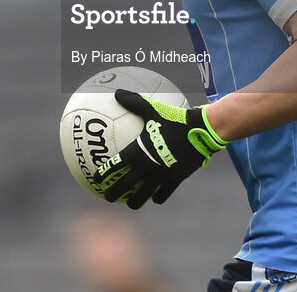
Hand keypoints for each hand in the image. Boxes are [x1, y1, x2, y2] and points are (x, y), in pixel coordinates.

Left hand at [95, 89, 227, 209]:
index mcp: (139, 151)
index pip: (115, 166)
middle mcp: (147, 166)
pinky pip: (163, 194)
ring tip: (130, 204)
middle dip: (114, 194)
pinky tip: (154, 198)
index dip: (103, 174)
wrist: (200, 132)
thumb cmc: (175, 119)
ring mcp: (161, 176)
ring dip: (134, 202)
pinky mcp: (174, 180)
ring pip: (143, 196)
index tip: (96, 179)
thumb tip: (117, 92)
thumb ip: (134, 103)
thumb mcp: (153, 109)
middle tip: (108, 197)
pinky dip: (157, 198)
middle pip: (125, 186)